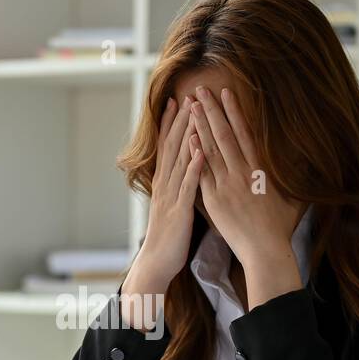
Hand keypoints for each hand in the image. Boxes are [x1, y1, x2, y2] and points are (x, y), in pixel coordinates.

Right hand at [120, 96, 204, 329]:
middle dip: (181, 120)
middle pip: (172, 146)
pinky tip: (202, 149)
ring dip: (188, 135)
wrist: (156, 263)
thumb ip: (177, 188)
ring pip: (180, 160)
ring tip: (195, 112)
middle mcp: (165, 185)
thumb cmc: (168, 238)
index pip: (167, 147)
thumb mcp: (171, 207)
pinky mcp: (180, 210)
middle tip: (188, 95)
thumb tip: (183, 174)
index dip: (172, 124)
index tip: (178, 101)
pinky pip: (188, 184)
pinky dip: (195, 166)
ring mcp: (171, 196)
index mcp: (164, 183)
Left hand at [190, 86, 306, 306]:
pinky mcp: (214, 199)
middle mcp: (243, 172)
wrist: (265, 251)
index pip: (245, 133)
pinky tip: (188, 137)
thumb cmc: (280, 228)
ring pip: (211, 149)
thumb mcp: (292, 197)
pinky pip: (202, 172)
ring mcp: (227, 185)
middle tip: (200, 90)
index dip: (235, 111)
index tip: (226, 93)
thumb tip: (303, 161)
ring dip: (200, 125)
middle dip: (212, 110)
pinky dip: (195, 154)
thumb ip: (293, 177)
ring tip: (190, 106)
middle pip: (224, 134)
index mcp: (260, 169)